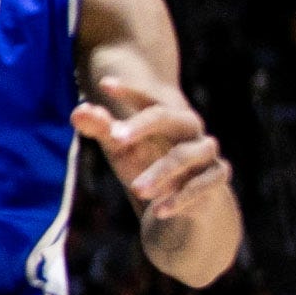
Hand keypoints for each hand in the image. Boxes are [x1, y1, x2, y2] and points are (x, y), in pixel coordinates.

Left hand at [73, 70, 233, 234]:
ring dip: (160, 172)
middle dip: (143, 125)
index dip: (129, 91)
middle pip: (169, 117)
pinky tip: (158, 211)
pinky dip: (179, 199)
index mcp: (165, 116)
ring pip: (185, 155)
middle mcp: (189, 129)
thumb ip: (103, 129)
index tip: (105, 84)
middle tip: (116, 137)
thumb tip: (78, 112)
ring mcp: (206, 153)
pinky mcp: (217, 178)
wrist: (183, 203)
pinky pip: (202, 185)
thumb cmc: (147, 163)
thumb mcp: (122, 148)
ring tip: (136, 189)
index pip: (148, 99)